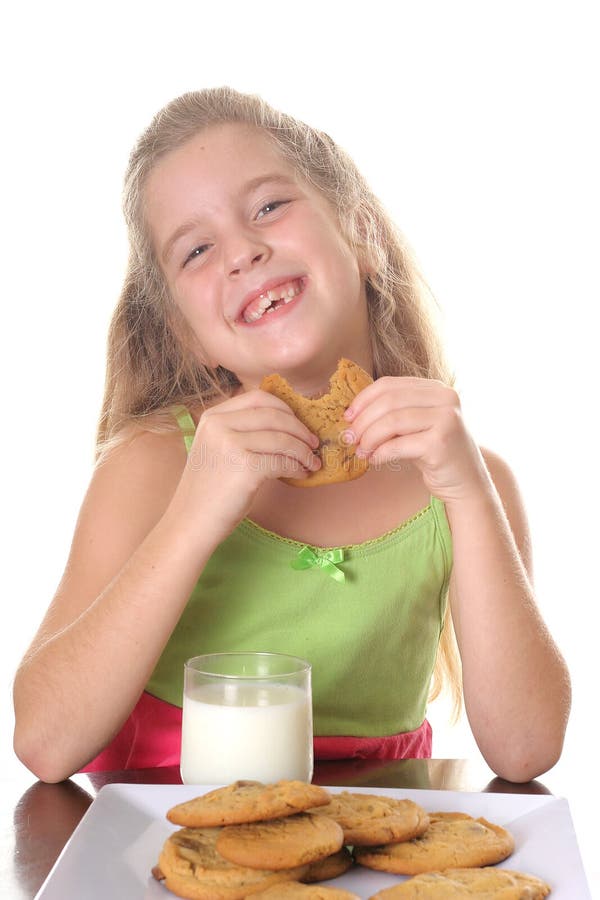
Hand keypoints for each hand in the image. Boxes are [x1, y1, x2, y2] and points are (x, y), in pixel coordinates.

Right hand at [171, 390, 320, 535]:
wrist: (191, 522)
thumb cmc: (209, 490)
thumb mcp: (217, 448)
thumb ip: (241, 430)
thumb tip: (287, 422)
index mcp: (213, 417)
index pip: (258, 398)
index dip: (285, 409)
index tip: (298, 424)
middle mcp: (219, 426)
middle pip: (274, 415)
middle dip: (300, 429)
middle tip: (313, 443)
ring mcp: (231, 445)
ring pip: (283, 439)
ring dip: (304, 452)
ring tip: (311, 462)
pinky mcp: (245, 468)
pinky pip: (283, 462)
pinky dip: (298, 468)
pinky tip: (301, 474)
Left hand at [343, 377, 490, 504]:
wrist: (466, 483)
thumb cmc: (435, 453)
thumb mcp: (415, 426)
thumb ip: (393, 414)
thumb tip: (352, 415)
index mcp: (436, 389)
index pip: (389, 384)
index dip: (363, 399)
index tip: (348, 417)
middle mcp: (445, 399)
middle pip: (388, 401)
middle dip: (362, 421)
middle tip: (349, 437)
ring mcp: (446, 420)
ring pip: (391, 421)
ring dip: (369, 438)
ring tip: (361, 451)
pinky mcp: (440, 443)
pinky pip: (397, 445)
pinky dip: (380, 453)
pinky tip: (374, 460)